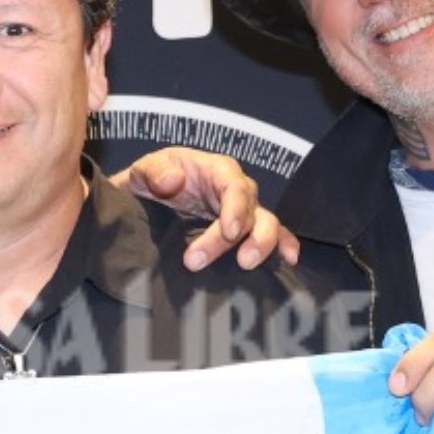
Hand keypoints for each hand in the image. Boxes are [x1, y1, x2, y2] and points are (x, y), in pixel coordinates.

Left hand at [116, 148, 297, 271]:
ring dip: (262, 244)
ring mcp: (243, 208)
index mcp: (216, 170)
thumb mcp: (145, 169)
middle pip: (250, 211)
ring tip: (247, 264)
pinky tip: (288, 260)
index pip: (234, 187)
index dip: (236, 209)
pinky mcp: (244, 226)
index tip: (229, 232)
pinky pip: (273, 232)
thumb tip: (174, 181)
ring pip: (265, 224)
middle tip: (237, 261)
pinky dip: (284, 244)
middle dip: (246, 236)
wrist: (147, 194)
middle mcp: (236, 188)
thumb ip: (154, 172)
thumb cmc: (151, 177)